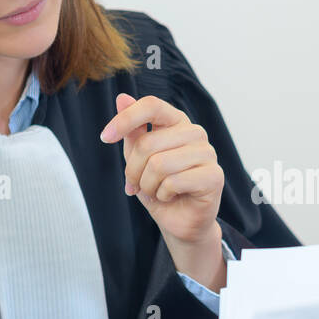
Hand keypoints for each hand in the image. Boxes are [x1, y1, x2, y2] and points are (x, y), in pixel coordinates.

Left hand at [99, 93, 225, 286]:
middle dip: (133, 170)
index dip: (125, 119)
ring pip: (159, 164)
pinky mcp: (214, 176)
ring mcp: (207, 153)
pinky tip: (171, 197)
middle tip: (136, 184)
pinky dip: (163, 195)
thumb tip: (122, 97)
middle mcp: (195, 133)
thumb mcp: (138, 158)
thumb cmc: (159, 187)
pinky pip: (173, 182)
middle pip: (148, 143)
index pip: (152, 105)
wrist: (179, 220)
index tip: (105, 137)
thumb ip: (133, 130)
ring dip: (148, 185)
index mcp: (177, 122)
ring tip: (155, 191)